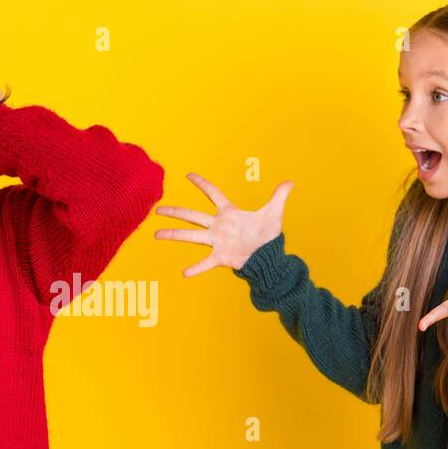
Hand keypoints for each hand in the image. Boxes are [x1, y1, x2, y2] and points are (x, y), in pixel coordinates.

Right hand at [154, 172, 293, 275]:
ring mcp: (217, 241)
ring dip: (174, 234)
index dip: (202, 184)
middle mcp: (218, 226)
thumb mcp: (274, 213)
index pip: (213, 194)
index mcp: (229, 213)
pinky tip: (184, 273)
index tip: (189, 175)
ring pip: (191, 235)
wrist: (267, 257)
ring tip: (156, 234)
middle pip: (192, 215)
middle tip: (157, 209)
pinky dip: (196, 268)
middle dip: (175, 212)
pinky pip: (205, 262)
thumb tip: (291, 182)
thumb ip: (279, 196)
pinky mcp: (220, 257)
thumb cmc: (267, 235)